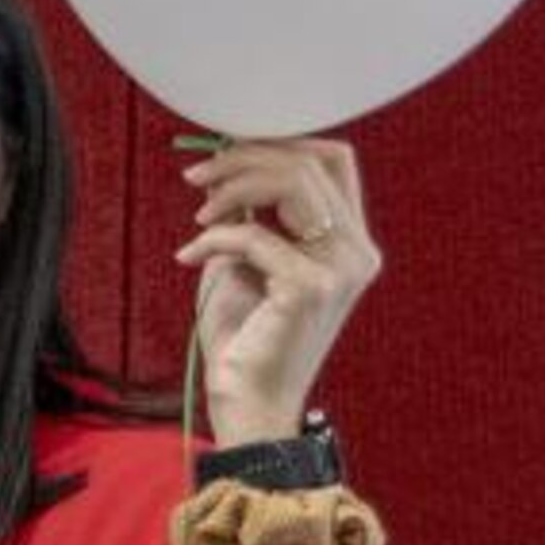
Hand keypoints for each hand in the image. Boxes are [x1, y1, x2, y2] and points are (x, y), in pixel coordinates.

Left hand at [176, 138, 377, 445]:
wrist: (246, 400)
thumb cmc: (244, 335)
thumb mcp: (244, 261)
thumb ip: (247, 215)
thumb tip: (224, 165)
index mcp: (348, 240)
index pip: (333, 161)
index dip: (279, 143)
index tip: (225, 152)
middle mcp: (356, 250)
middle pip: (311, 163)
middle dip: (245, 158)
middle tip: (196, 176)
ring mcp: (341, 268)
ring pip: (292, 184)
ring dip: (231, 188)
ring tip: (198, 215)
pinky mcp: (311, 287)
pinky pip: (253, 236)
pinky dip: (213, 239)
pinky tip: (188, 257)